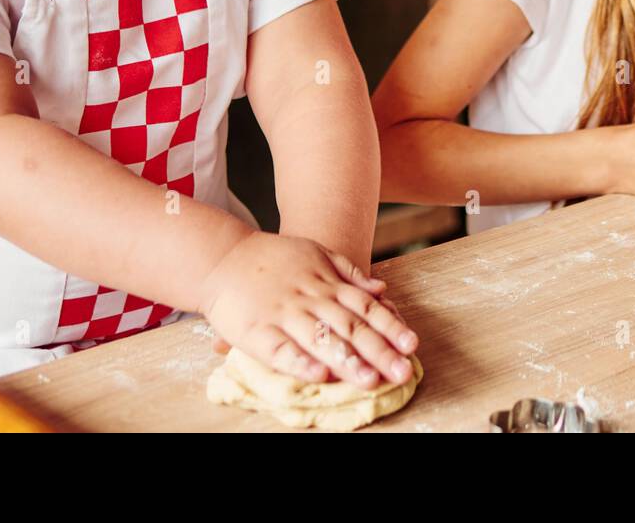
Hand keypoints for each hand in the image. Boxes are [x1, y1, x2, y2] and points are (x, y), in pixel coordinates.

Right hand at [200, 231, 418, 387]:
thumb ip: (348, 273)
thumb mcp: (316, 253)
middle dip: (379, 351)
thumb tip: (381, 289)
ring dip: (347, 361)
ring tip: (370, 380)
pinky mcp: (256, 332)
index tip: (412, 345)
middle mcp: (309, 299)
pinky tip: (319, 376)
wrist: (223, 256)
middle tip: (402, 372)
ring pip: (320, 340)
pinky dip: (300, 363)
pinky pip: (281, 351)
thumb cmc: (274, 259)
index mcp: (325, 283)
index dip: (390, 327)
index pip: (365, 308)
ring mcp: (283, 315)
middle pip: (350, 327)